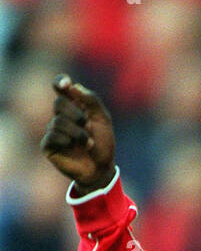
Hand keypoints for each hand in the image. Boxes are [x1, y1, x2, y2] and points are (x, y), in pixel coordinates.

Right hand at [40, 75, 115, 193]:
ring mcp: (53, 130)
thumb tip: (74, 87)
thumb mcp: (103, 119)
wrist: (101, 169)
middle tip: (88, 126)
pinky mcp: (48, 145)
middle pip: (59, 103)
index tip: (66, 84)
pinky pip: (53, 136)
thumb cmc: (103, 143)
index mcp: (73, 105)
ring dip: (78, 133)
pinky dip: (68, 142)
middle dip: (76, 115)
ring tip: (89, 144)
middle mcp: (60, 115)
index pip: (60, 86)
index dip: (60, 82)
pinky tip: (75, 149)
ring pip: (58, 121)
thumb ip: (92, 100)